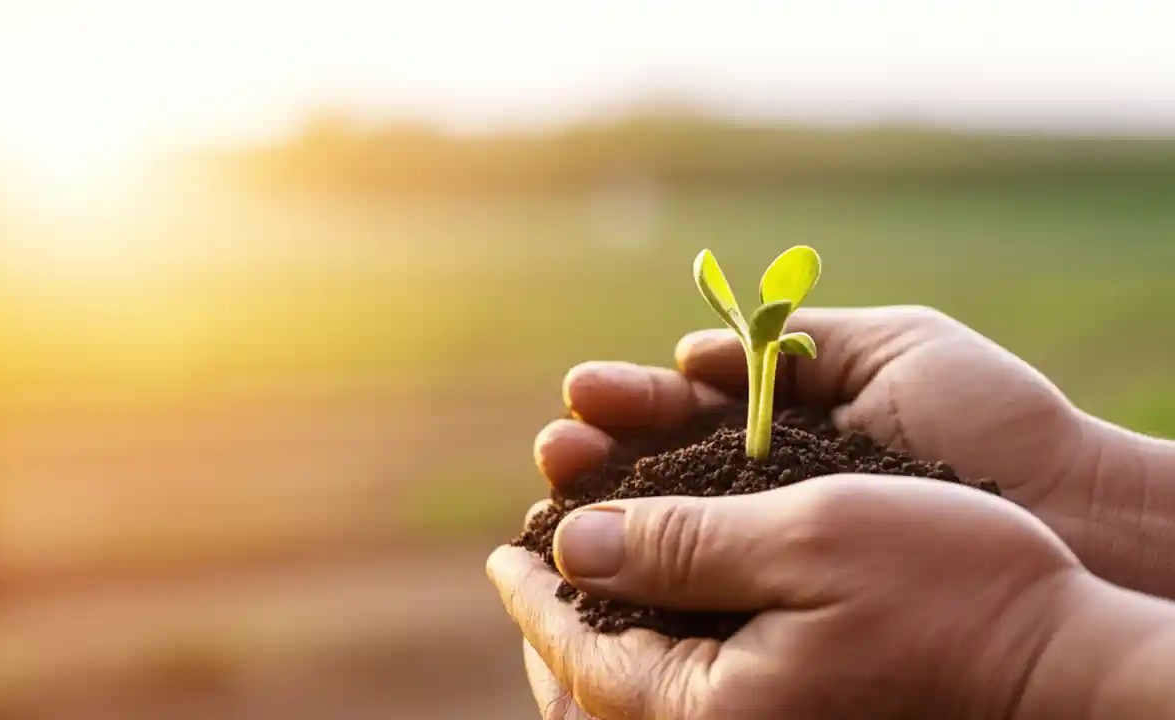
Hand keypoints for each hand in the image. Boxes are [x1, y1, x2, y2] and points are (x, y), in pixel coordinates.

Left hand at [490, 475, 1083, 718]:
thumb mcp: (807, 539)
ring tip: (582, 585)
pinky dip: (658, 655)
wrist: (1064, 666)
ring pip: (643, 701)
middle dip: (554, 626)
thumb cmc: (951, 594)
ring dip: (600, 639)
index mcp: (712, 710)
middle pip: (597, 696)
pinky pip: (696, 702)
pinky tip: (664, 617)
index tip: (503, 550)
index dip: (533, 597)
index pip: (580, 656)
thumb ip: (681, 544)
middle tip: (529, 568)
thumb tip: (575, 540)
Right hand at [536, 306, 1160, 590]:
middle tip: (557, 442)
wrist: (1072, 507)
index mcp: (787, 428)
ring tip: (560, 474)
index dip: (633, 404)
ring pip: (672, 528)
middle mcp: (771, 489)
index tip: (582, 391)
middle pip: (661, 471)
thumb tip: (692, 349)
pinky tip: (605, 550)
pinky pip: (713, 586)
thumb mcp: (894, 349)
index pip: (687, 414)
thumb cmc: (993, 423)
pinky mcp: (797, 600)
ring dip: (607, 504)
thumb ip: (794, 340)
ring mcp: (781, 545)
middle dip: (601, 452)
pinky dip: (654, 569)